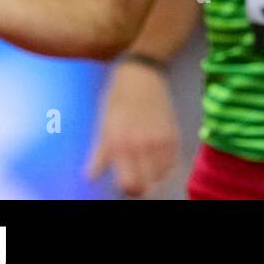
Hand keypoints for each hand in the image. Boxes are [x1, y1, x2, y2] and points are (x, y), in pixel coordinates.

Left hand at [86, 60, 180, 196]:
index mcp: (120, 144)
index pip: (129, 183)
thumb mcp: (103, 125)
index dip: (128, 189)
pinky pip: (173, 160)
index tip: (125, 186)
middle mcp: (141, 144)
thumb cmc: (117, 99)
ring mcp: (160, 139)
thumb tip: (90, 177)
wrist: (141, 74)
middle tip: (136, 179)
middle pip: (147, 183)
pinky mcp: (173, 132)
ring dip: (154, 175)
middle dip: (141, 186)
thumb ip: (99, 154)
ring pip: (162, 174)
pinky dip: (167, 164)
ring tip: (147, 167)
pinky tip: (158, 157)